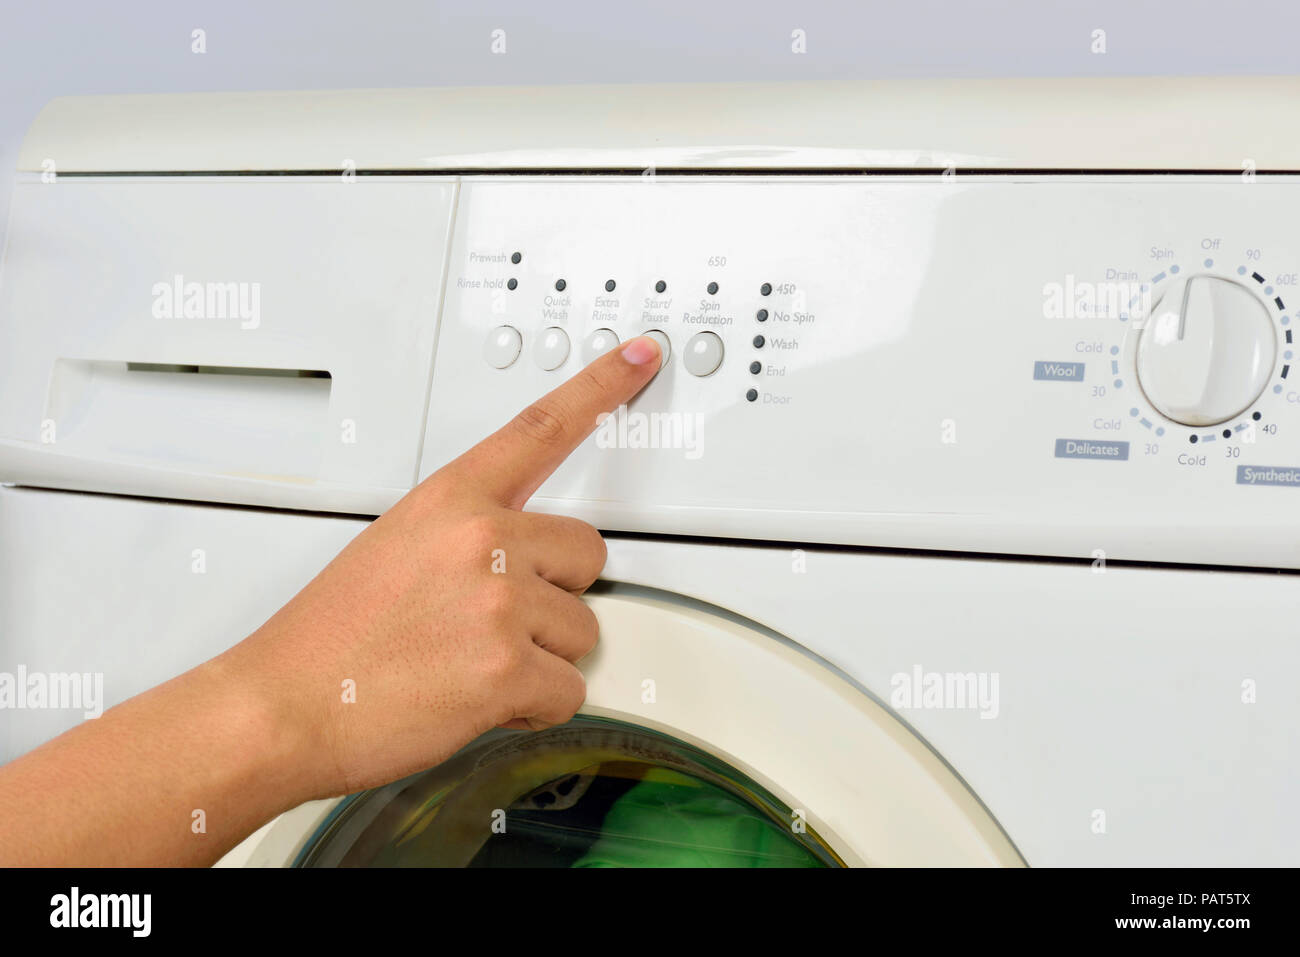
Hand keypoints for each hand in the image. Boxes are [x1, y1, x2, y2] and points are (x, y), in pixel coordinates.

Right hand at [219, 334, 662, 798]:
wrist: (284, 705)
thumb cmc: (330, 638)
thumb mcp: (394, 548)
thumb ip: (465, 538)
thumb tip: (520, 561)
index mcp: (451, 500)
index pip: (541, 428)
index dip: (601, 386)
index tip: (640, 355)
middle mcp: (483, 539)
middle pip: (588, 554)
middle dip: (557, 594)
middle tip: (492, 621)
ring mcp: (500, 601)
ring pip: (582, 630)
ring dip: (541, 657)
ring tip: (467, 664)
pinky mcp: (509, 666)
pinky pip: (570, 690)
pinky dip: (533, 706)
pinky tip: (475, 699)